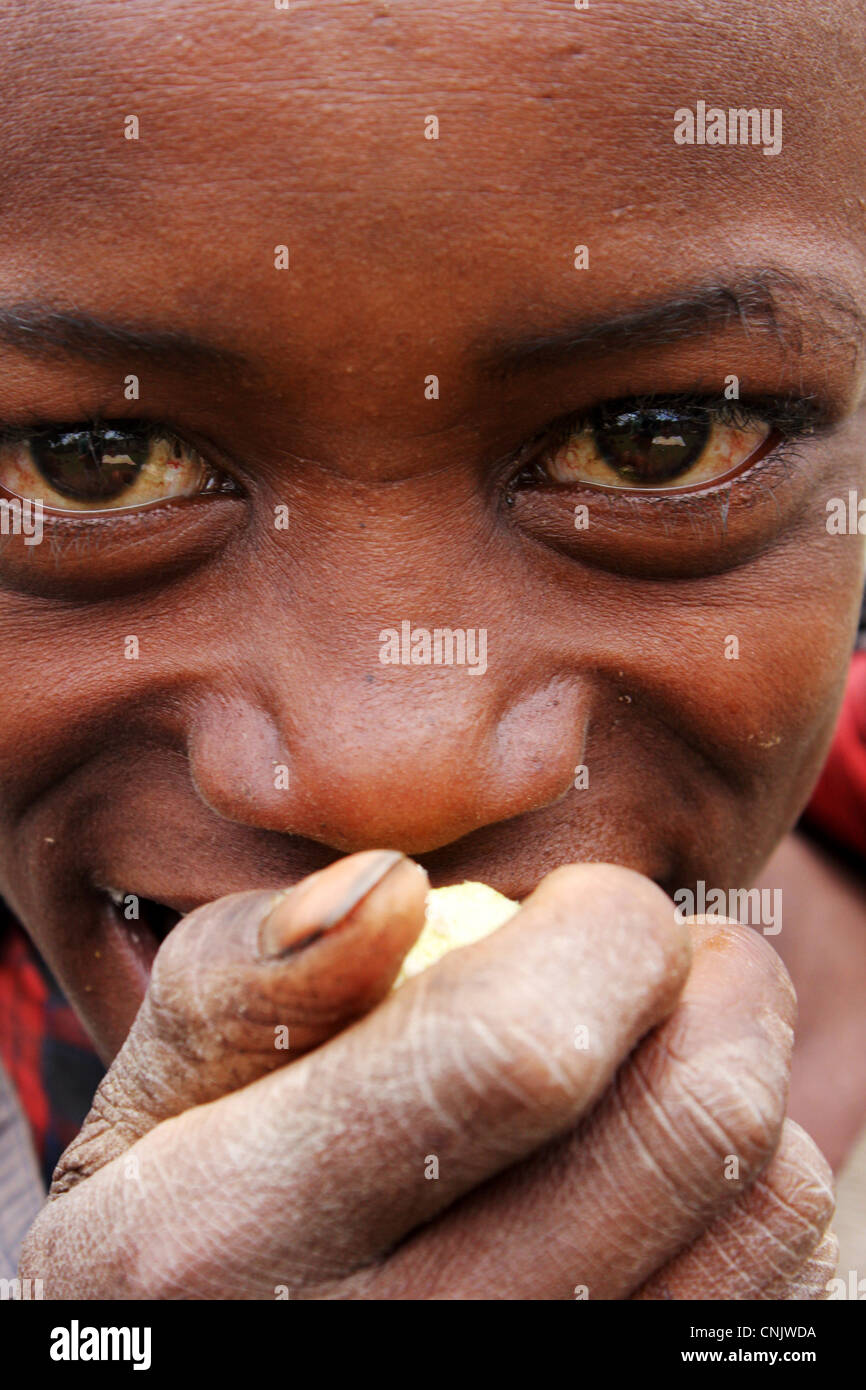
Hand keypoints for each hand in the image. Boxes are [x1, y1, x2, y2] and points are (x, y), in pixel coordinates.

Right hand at [20, 852, 834, 1298]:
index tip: (588, 904)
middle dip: (720, 984)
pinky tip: (659, 1181)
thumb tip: (392, 890)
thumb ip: (246, 978)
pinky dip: (750, 1203)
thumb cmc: (183, 1232)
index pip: (513, 1050)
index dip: (603, 933)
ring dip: (739, 1089)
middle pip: (689, 1128)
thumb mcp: (152, 1100)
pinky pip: (780, 1293)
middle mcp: (400, 1353)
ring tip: (655, 1065)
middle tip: (665, 956)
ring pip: (771, 1211)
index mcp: (231, 1237)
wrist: (215, 1369)